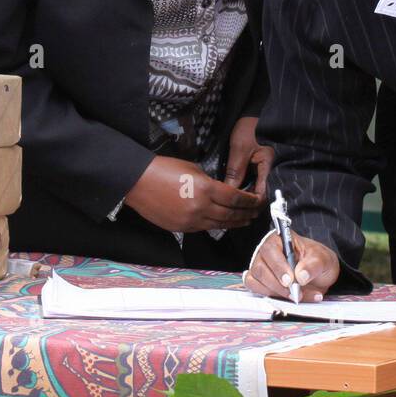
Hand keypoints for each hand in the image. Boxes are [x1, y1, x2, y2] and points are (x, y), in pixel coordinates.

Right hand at [125, 155, 265, 233]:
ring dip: (235, 223)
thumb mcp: (193, 168)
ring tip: (245, 221)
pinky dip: (216, 226)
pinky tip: (223, 224)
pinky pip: (204, 228)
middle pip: (230, 214)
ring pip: (219, 224)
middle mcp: (200, 207)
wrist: (138, 181)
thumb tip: (220, 192)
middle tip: (256, 213)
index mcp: (205, 189)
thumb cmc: (164, 168)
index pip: (235, 198)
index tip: (257, 200)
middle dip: (246, 214)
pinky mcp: (181, 228)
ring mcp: (190, 220)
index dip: (249, 201)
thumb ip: (210, 182)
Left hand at [221, 116, 274, 200]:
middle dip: (248, 203)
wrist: (255, 114)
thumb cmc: (250, 128)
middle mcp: (272, 171)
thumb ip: (235, 171)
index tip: (236, 206)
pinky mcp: (261, 168)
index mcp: (270, 167)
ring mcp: (267, 170)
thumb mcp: (240, 149)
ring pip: (258, 190)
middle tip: (231, 207)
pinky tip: (236, 191)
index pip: (264, 194)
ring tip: (231, 202)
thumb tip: (228, 193)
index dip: (251, 203)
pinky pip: (255, 183)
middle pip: (262, 195)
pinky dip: (246, 188)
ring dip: (246, 196)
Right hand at [244, 231, 339, 301]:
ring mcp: (261, 268)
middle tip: (296, 293)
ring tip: (299, 296)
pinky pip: (257, 291)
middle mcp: (266, 253)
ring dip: (277, 293)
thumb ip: (313, 266)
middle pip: (260, 268)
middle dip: (277, 284)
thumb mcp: (323, 260)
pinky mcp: (260, 283)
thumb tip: (301, 275)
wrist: (320, 275)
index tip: (290, 280)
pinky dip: (273, 298)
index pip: (270, 249)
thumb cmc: (317, 261)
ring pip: (256, 282)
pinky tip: (290, 299)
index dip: (278, 266)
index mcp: (280, 239)